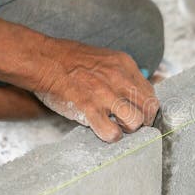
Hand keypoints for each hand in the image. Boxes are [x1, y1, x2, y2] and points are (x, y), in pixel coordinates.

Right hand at [32, 38, 158, 142]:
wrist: (44, 60)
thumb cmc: (70, 61)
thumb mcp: (105, 58)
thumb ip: (122, 74)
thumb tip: (134, 92)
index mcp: (125, 65)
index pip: (151, 93)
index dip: (147, 108)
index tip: (140, 114)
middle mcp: (120, 79)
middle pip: (149, 108)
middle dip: (142, 121)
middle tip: (130, 124)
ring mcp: (105, 94)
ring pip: (135, 122)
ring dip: (128, 129)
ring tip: (116, 126)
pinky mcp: (90, 109)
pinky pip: (112, 132)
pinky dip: (110, 136)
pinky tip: (102, 131)